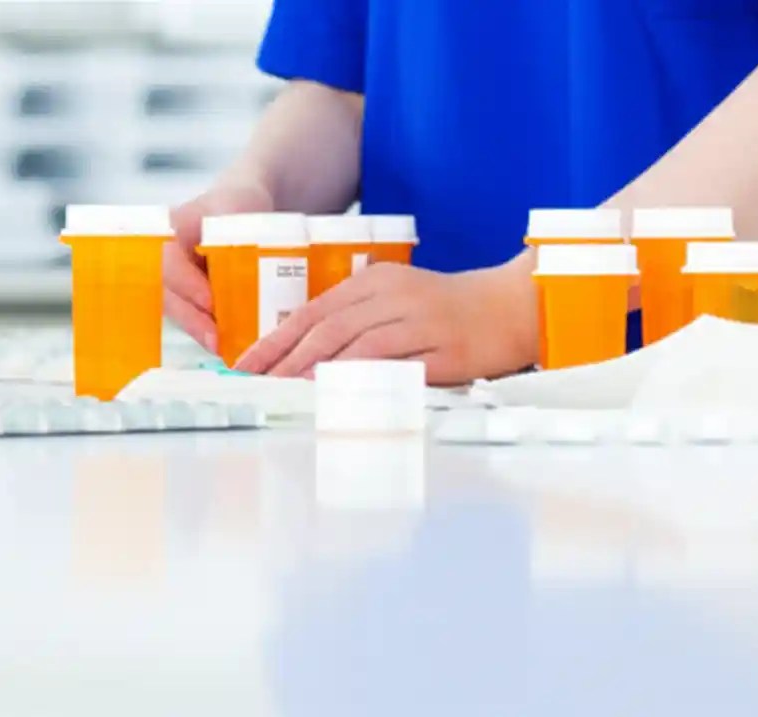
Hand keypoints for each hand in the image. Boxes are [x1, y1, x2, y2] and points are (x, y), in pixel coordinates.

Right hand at [166, 181, 274, 352]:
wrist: (244, 206)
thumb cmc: (238, 203)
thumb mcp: (235, 205)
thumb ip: (230, 225)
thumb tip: (236, 256)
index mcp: (169, 231)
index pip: (168, 261)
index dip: (187, 284)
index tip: (211, 301)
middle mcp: (164, 257)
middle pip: (167, 293)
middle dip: (191, 319)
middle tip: (216, 339)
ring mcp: (173, 279)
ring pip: (176, 310)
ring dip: (197, 330)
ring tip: (222, 348)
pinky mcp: (188, 296)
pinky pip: (191, 316)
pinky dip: (206, 331)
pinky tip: (226, 345)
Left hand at [233, 259, 539, 384]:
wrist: (512, 305)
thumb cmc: (445, 310)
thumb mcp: (394, 300)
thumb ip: (353, 320)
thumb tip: (302, 355)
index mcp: (374, 282)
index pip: (312, 311)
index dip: (275, 340)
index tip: (245, 364)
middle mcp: (392, 297)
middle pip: (326, 328)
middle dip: (284, 359)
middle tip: (256, 384)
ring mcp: (418, 322)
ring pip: (354, 344)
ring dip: (314, 370)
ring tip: (284, 392)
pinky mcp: (444, 350)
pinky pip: (395, 364)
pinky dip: (360, 377)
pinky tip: (336, 392)